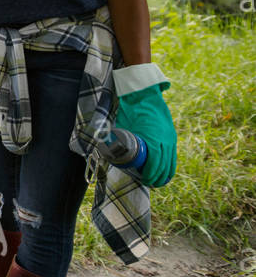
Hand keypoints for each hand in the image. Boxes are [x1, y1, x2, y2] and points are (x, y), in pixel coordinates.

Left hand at [113, 64, 175, 186]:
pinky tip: (167, 171)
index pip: (155, 163)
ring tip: (158, 181)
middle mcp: (164, 139)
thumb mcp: (121, 125)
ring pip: (171, 160)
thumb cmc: (129, 109)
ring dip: (166, 172)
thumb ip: (114, 138)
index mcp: (153, 138)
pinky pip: (173, 153)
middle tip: (150, 183)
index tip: (146, 180)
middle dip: (158, 177)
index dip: (151, 174)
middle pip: (164, 164)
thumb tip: (104, 151)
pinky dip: (171, 164)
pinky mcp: (171, 134)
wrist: (143, 93)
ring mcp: (169, 136)